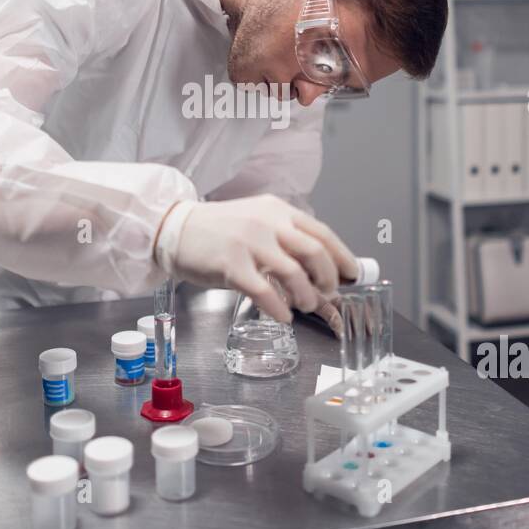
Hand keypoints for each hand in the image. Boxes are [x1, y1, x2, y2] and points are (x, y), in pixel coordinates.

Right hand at [159, 195, 356, 322]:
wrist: (175, 229)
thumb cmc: (218, 230)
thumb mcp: (257, 222)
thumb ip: (284, 238)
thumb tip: (316, 267)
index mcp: (278, 211)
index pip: (322, 232)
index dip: (342, 256)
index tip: (352, 274)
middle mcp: (267, 223)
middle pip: (314, 252)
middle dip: (328, 278)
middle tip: (328, 293)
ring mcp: (249, 243)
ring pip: (294, 273)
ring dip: (306, 296)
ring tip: (304, 305)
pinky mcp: (231, 265)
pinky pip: (265, 292)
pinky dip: (279, 309)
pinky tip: (282, 317)